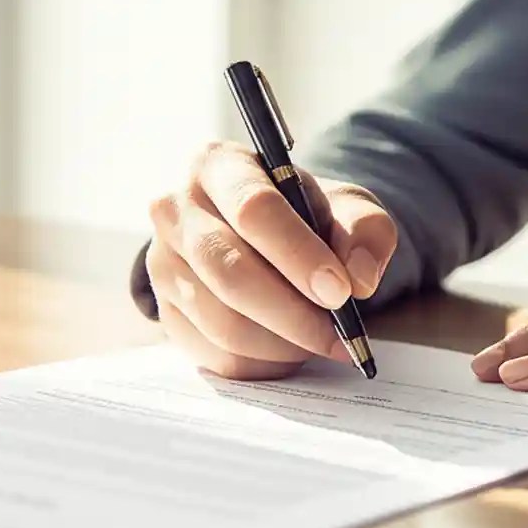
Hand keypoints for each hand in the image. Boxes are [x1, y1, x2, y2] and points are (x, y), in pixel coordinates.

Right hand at [146, 141, 396, 379]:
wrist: (267, 238)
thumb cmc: (305, 216)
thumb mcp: (346, 207)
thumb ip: (364, 231)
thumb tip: (359, 277)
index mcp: (217, 165)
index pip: (253, 209)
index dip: (298, 255)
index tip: (340, 292)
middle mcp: (175, 210)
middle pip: (230, 272)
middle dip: (293, 312)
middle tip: (339, 334)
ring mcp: (162, 265)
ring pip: (223, 322)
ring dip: (283, 343)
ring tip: (322, 341)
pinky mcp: (167, 313)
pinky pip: (216, 355)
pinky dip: (264, 363)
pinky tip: (293, 350)